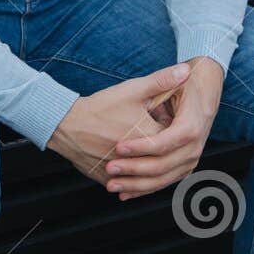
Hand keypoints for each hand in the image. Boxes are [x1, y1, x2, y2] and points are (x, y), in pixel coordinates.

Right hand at [49, 62, 189, 183]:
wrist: (67, 125)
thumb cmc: (101, 107)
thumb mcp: (133, 90)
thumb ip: (161, 81)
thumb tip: (186, 70)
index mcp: (152, 139)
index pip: (173, 138)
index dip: (170, 126)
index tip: (162, 116)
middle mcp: (140, 162)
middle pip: (161, 157)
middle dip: (161, 146)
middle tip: (151, 132)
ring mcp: (123, 174)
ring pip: (145, 176)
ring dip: (149, 167)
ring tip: (144, 153)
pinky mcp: (108, 180)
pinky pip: (126, 184)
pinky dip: (130, 178)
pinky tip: (129, 167)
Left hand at [105, 56, 224, 200]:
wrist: (204, 95)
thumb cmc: (186, 87)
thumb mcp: (174, 82)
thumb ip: (168, 80)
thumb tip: (183, 69)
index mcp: (190, 128)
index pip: (163, 144)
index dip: (140, 147)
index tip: (118, 147)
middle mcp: (193, 149)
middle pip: (161, 167)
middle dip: (133, 170)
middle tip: (110, 168)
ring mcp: (189, 160)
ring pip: (161, 179)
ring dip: (136, 185)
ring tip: (112, 185)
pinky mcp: (183, 167)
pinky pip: (163, 182)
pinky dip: (143, 189)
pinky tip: (125, 192)